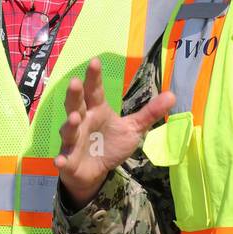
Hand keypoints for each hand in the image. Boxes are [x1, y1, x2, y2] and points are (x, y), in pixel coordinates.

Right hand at [54, 57, 175, 209]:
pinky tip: (59, 161)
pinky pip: (64, 159)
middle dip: (74, 94)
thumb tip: (172, 95)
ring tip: (74, 118)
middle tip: (75, 82)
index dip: (94, 77)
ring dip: (69, 124)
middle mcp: (83, 121)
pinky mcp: (69, 160)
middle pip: (76, 104)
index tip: (94, 61)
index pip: (95, 90)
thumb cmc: (110, 144)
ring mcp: (73, 140)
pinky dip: (61, 160)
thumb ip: (149, 112)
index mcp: (97, 110)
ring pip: (68, 130)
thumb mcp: (133, 128)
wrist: (96, 172)